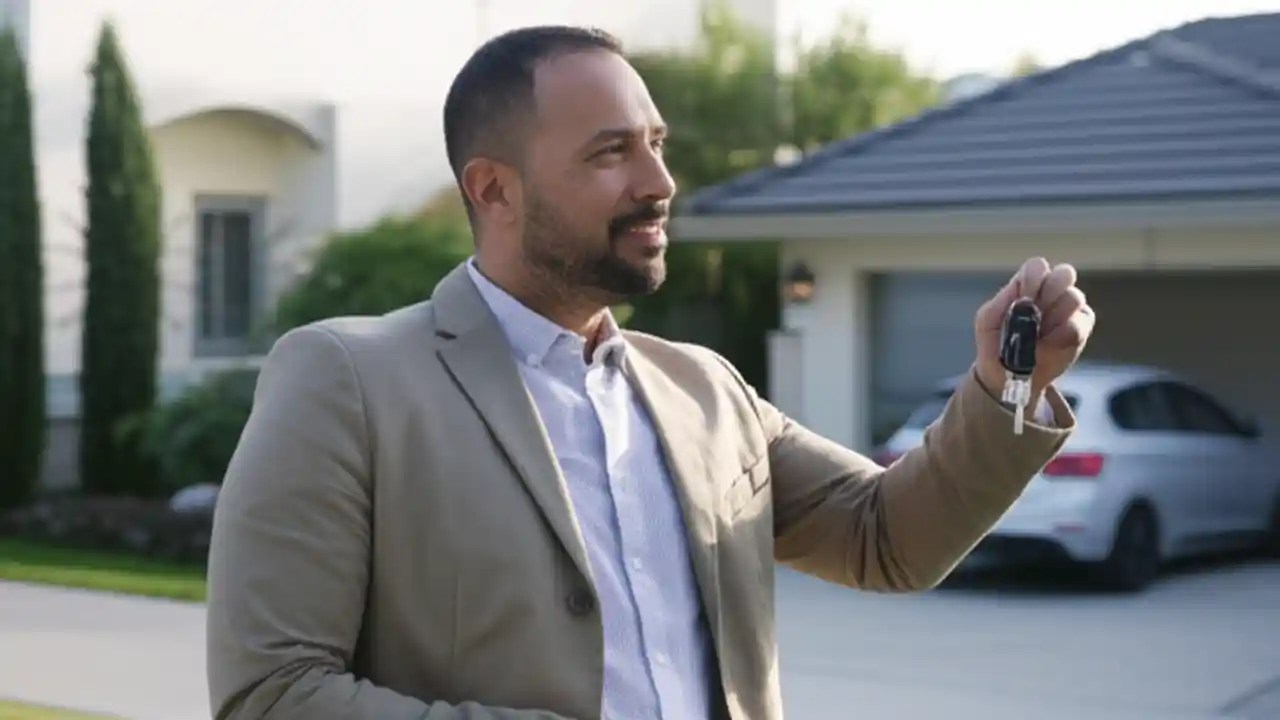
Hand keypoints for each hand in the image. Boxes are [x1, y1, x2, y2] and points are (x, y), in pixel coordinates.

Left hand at [974, 257, 1095, 402]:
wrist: (1007, 379)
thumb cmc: (996, 343)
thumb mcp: (986, 322)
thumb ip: (999, 303)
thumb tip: (1020, 293)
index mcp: (1027, 285)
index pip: (1037, 266)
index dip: (1034, 278)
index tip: (1026, 297)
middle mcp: (1051, 292)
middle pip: (1064, 273)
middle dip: (1051, 290)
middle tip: (1037, 311)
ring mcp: (1068, 310)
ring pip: (1075, 297)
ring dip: (1057, 314)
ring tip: (1040, 333)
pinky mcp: (1080, 329)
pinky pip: (1082, 322)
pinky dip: (1067, 332)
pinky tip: (1051, 343)